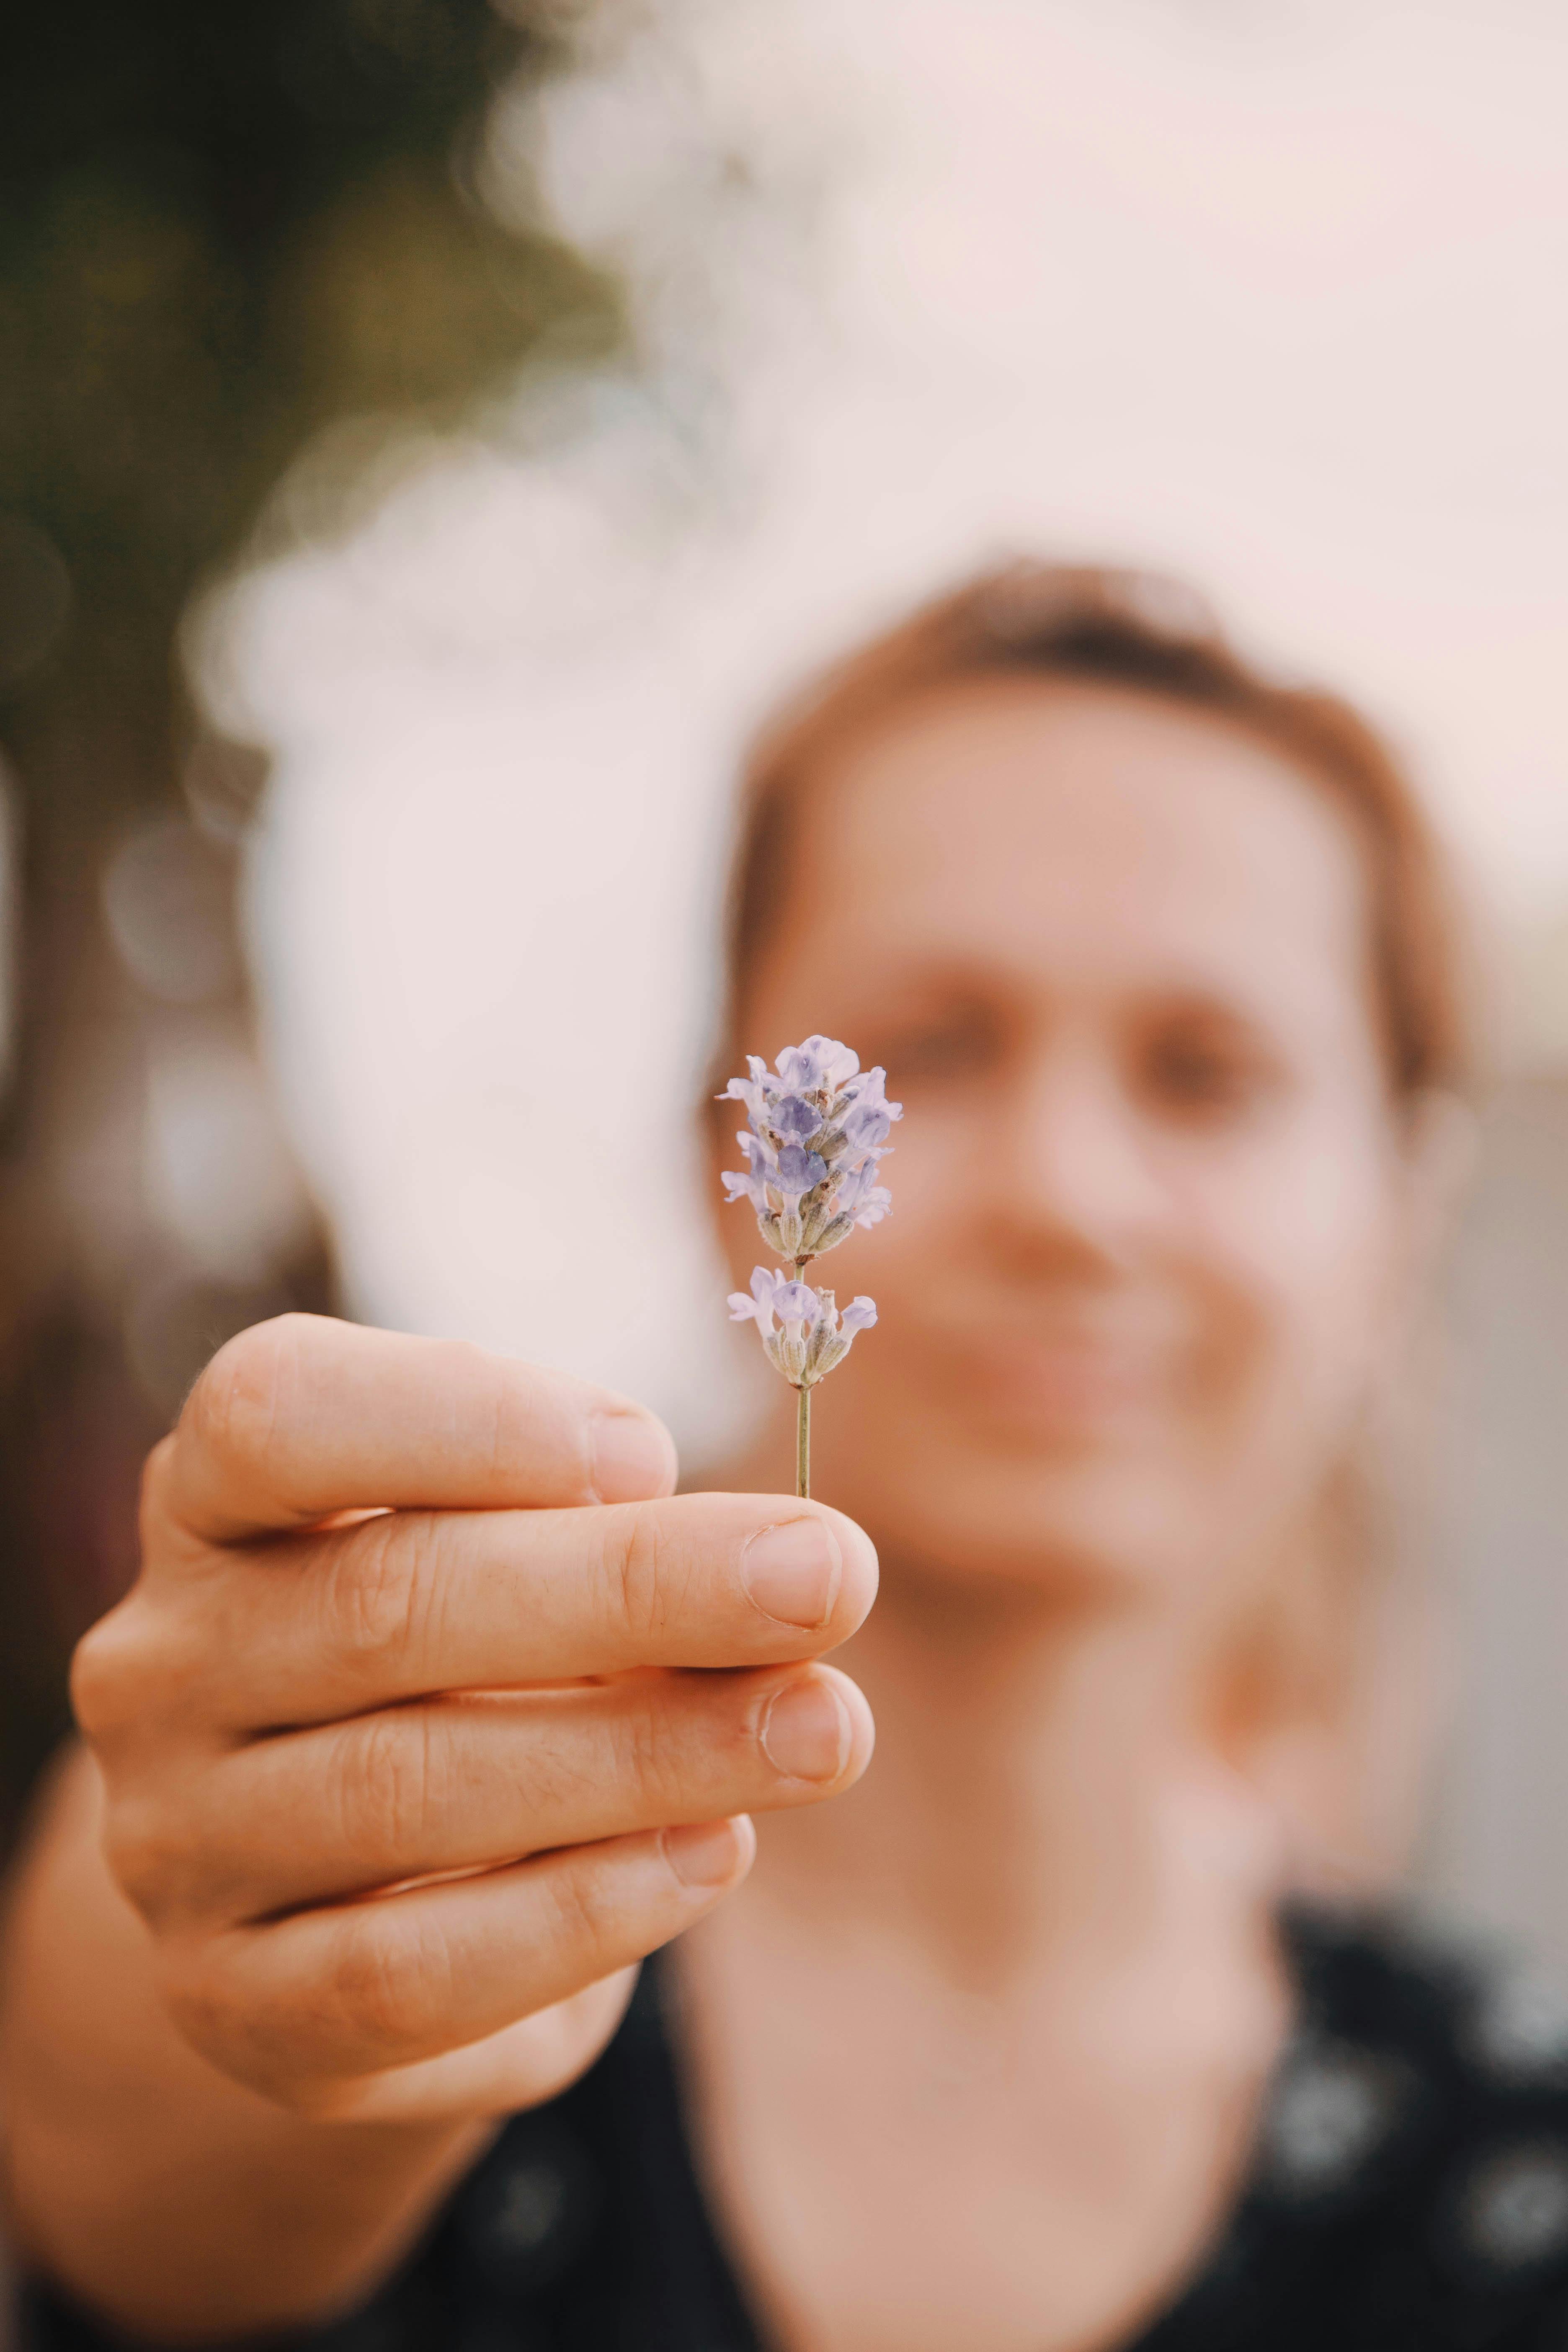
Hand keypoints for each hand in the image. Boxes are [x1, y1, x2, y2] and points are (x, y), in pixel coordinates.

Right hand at [72, 1315, 875, 2125]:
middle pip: (386, 1600)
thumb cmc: (465, 1652)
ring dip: (646, 1755)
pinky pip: (401, 1974)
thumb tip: (781, 1567)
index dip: (463, 1415)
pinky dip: (576, 1915)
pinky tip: (714, 1856)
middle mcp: (165, 1661)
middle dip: (635, 1586)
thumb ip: (605, 1532)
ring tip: (821, 1729)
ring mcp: (178, 1840)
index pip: (276, 1410)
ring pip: (406, 1789)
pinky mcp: (233, 2001)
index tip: (653, 1447)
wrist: (345, 1892)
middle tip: (829, 1579)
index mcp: (217, 1499)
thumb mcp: (511, 1552)